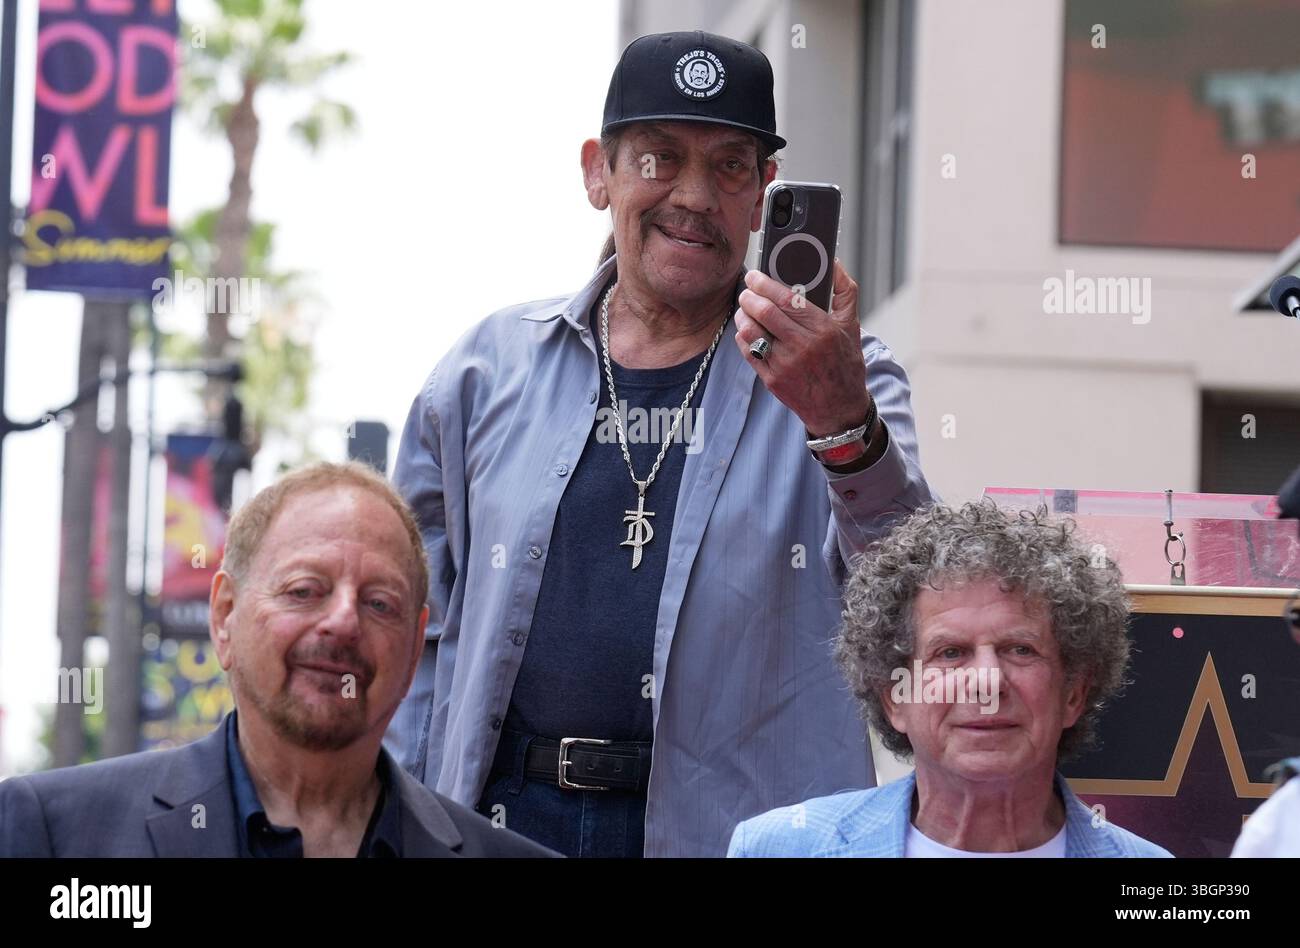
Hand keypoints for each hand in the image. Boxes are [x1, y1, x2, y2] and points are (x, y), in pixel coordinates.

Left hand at [734, 258, 870, 435]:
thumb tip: (835, 263)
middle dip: (749, 296)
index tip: (755, 276)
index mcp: (823, 330)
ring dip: (742, 316)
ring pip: (751, 332)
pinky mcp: (772, 380)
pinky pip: (748, 352)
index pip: (787, 299)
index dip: (765, 284)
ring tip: (745, 309)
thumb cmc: (845, 364)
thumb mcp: (852, 326)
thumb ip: (845, 291)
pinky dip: (743, 337)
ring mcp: (785, 365)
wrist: (839, 410)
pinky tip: (748, 331)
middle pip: (764, 312)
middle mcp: (803, 347)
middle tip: (746, 290)